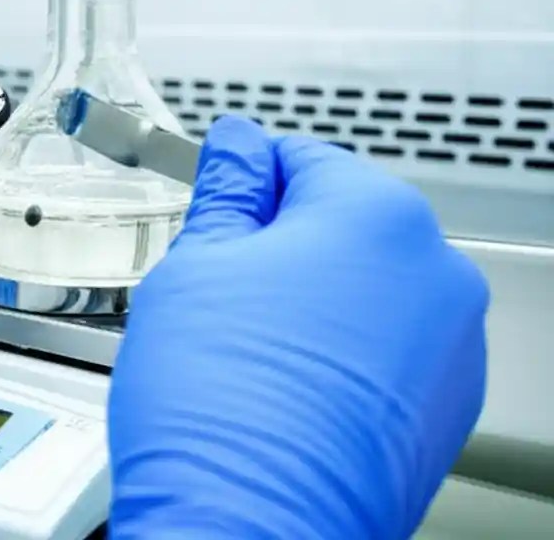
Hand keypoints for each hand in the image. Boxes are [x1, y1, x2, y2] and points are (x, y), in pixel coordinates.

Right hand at [108, 118, 487, 538]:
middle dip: (278, 245)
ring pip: (366, 290)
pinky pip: (387, 352)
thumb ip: (225, 189)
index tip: (213, 203)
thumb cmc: (223, 408)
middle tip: (217, 293)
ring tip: (248, 353)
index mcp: (377, 215)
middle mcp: (436, 273)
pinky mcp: (446, 408)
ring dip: (311, 303)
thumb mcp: (196, 267)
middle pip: (343, 224)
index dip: (242, 178)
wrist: (255, 530)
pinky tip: (284, 392)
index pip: (301, 155)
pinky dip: (340, 358)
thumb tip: (236, 147)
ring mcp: (452, 345)